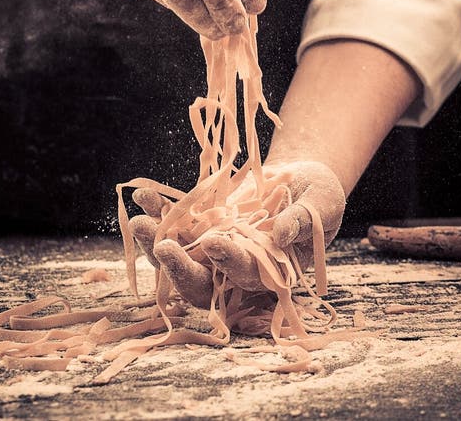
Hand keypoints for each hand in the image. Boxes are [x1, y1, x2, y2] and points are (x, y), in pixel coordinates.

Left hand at [128, 160, 345, 308]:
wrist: (298, 178)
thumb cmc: (318, 196)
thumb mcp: (322, 202)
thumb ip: (305, 219)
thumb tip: (283, 231)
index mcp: (271, 272)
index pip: (246, 276)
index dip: (229, 264)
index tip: (214, 243)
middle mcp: (237, 266)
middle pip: (202, 281)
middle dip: (179, 268)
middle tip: (161, 246)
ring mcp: (215, 246)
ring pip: (180, 255)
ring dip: (157, 241)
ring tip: (138, 221)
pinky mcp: (202, 223)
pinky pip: (175, 223)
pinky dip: (158, 211)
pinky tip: (143, 195)